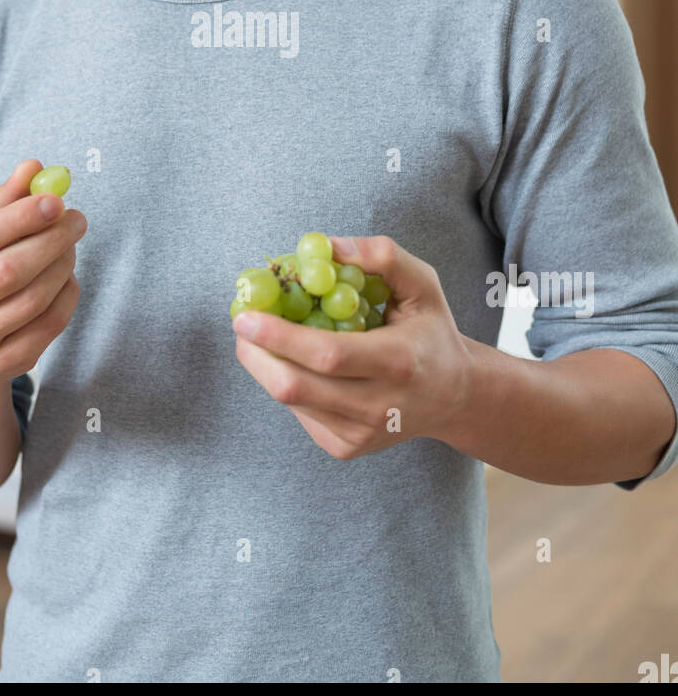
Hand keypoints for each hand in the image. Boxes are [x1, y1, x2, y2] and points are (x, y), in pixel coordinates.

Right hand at [0, 159, 87, 384]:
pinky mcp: (4, 365)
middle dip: (51, 240)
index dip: (20, 217)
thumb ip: (2, 202)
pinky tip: (66, 276)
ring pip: (33, 298)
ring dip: (62, 264)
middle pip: (8, 271)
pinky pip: (50, 324)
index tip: (56, 200)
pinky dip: (67, 293)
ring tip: (70, 244)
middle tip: (76, 219)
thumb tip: (33, 167)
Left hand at [231, 234, 472, 458]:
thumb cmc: (430, 331)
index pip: (327, 355)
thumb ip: (383, 257)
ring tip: (261, 336)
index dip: (280, 336)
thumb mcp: (423, 285)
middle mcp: (379, 406)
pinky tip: (298, 363)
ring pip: (291, 401)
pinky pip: (299, 412)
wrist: (454, 396)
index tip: (245, 316)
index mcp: (398, 362)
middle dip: (255, 353)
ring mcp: (360, 434)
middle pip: (296, 386)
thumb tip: (328, 247)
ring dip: (265, 365)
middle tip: (241, 323)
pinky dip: (287, 382)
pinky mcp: (346, 448)